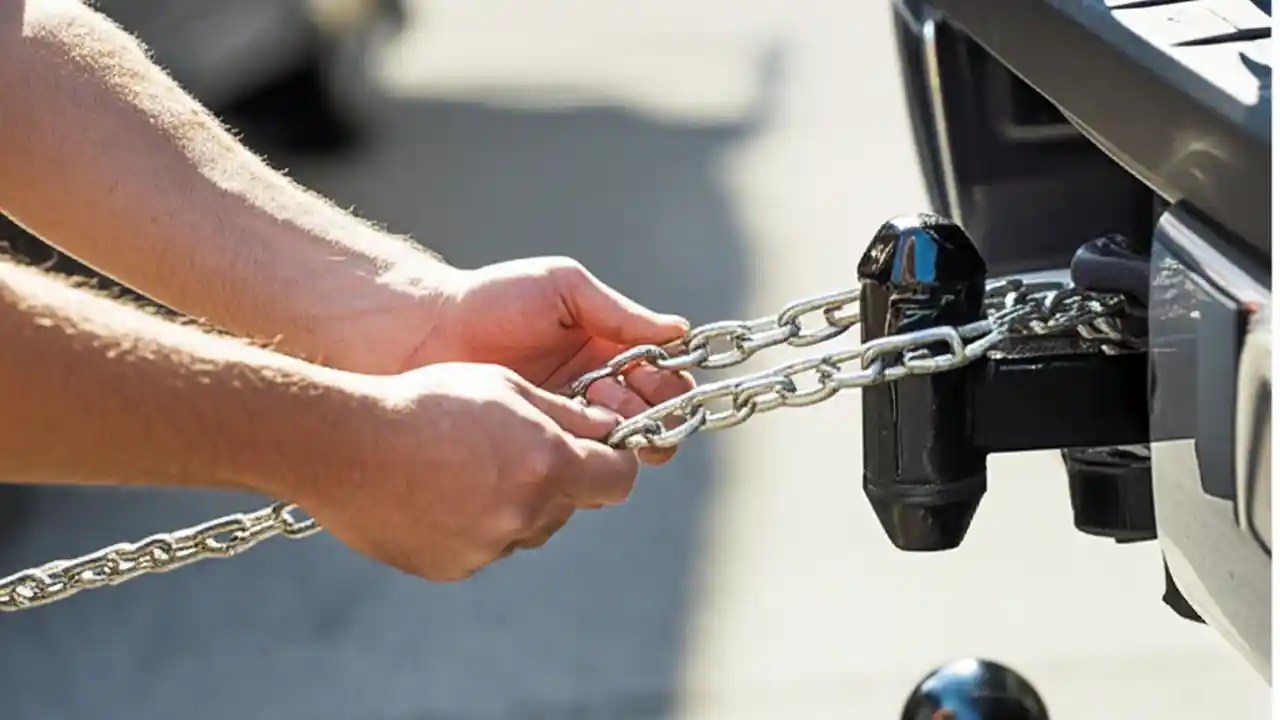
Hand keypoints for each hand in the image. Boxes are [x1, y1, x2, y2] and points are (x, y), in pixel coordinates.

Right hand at [297, 362, 636, 580]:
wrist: (345, 445)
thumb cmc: (426, 401)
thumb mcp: (504, 387)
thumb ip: (566, 413)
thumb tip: (609, 427)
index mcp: (547, 465)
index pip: (618, 480)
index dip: (614, 462)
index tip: (600, 449)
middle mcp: (525, 515)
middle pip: (570, 505)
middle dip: (557, 478)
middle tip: (517, 447)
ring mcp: (488, 547)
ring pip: (527, 526)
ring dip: (516, 502)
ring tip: (467, 465)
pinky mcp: (453, 567)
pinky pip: (486, 546)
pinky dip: (476, 523)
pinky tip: (439, 491)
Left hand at [407, 258, 694, 463]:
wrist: (424, 334)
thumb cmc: (492, 300)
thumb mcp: (562, 289)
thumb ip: (617, 313)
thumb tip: (680, 331)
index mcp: (607, 350)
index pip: (662, 376)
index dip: (668, 384)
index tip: (656, 381)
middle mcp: (596, 390)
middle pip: (650, 418)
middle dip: (648, 413)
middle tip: (619, 401)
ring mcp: (568, 422)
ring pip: (619, 445)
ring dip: (621, 434)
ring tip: (594, 414)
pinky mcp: (539, 450)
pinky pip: (578, 463)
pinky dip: (585, 455)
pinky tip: (569, 436)